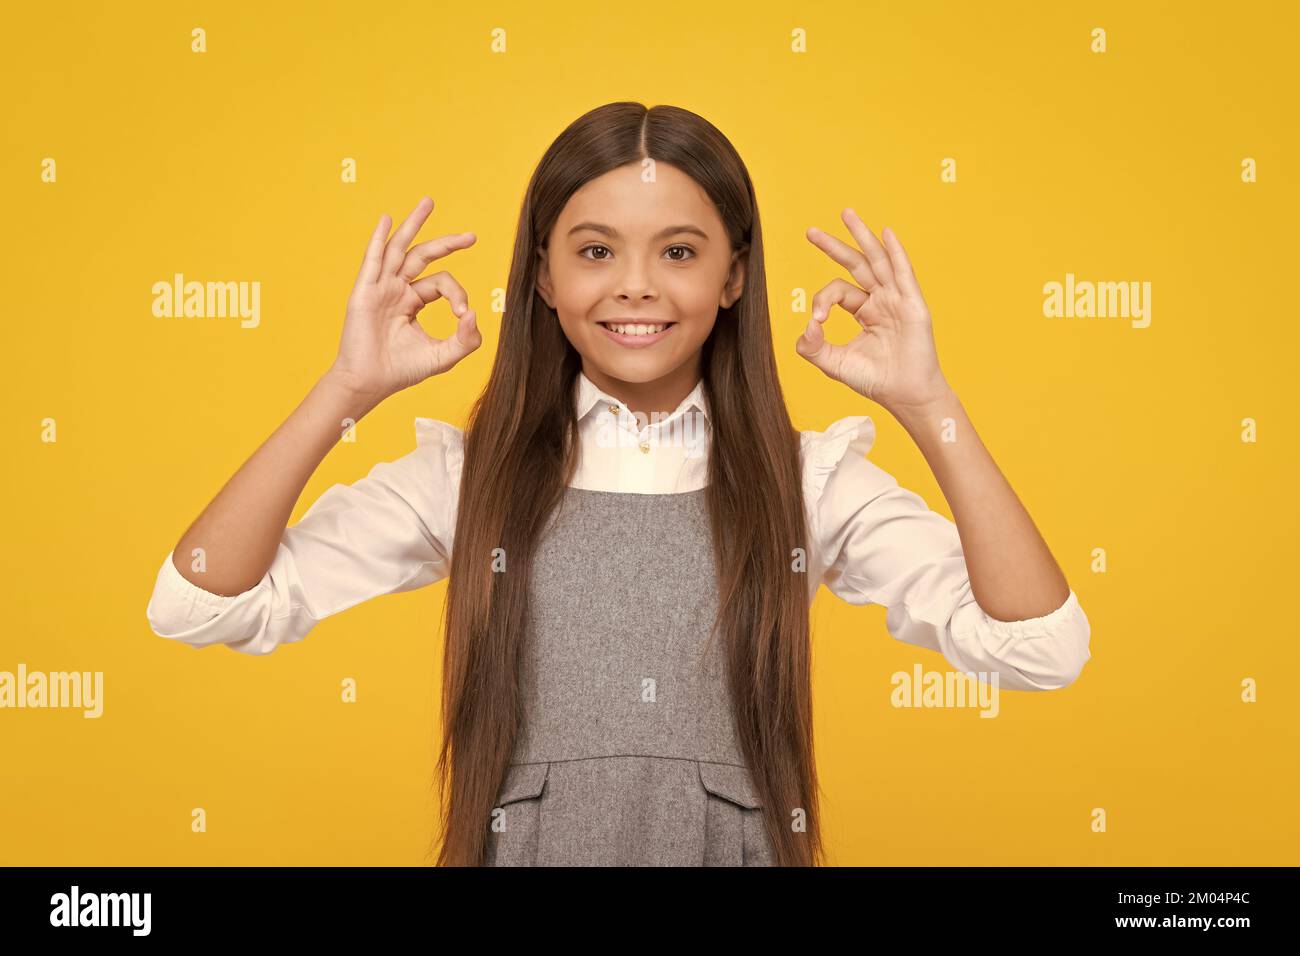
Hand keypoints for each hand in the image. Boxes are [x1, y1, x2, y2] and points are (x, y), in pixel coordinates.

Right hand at [328, 195, 481, 403]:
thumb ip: (466, 339)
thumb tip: (474, 312)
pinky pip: (373, 259)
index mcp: (413, 302)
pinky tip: (387, 219)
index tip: (462, 314)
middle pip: (422, 256)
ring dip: (413, 224)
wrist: (370, 383)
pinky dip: (379, 238)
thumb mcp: (444, 355)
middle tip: (471, 236)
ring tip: (429, 202)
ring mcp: (380, 288)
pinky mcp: (365, 291)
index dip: (457, 293)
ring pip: (398, 249)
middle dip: (447, 243)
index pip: (441, 284)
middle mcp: (397, 290)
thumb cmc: (402, 371)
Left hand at [795, 209, 949, 413]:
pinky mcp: (913, 305)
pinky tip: (887, 233)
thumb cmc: (874, 380)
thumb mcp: (834, 363)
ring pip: (878, 261)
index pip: (838, 292)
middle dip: (833, 246)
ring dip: (863, 236)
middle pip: (856, 264)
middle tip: (810, 231)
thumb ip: (812, 347)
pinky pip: (903, 274)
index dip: (822, 301)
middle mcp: (881, 300)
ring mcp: (898, 300)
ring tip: (847, 214)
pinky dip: (896, 253)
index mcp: (864, 310)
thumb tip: (805, 325)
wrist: (904, 396)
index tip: (817, 321)